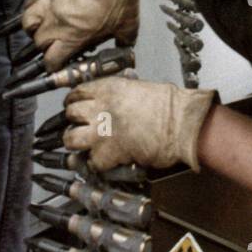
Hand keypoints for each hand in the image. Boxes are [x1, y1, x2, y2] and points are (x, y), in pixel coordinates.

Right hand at [21, 0, 138, 71]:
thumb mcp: (128, 25)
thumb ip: (124, 39)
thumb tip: (126, 44)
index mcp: (72, 38)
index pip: (51, 60)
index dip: (52, 65)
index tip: (56, 64)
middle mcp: (56, 24)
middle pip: (38, 42)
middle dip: (44, 47)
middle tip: (54, 45)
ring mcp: (50, 5)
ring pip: (28, 22)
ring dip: (32, 28)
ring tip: (40, 28)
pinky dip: (31, 6)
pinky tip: (38, 6)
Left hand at [64, 77, 216, 171]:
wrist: (181, 123)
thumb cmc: (169, 105)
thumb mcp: (138, 88)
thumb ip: (118, 95)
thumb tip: (109, 102)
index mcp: (108, 87)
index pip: (77, 92)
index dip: (73, 101)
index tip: (74, 106)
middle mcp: (99, 106)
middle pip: (70, 114)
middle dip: (73, 122)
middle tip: (80, 127)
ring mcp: (101, 131)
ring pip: (71, 139)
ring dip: (76, 143)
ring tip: (84, 147)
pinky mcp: (108, 153)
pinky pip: (92, 162)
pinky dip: (97, 164)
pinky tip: (105, 162)